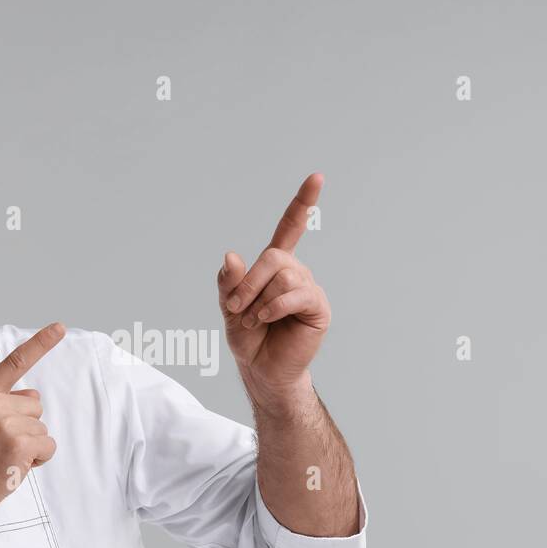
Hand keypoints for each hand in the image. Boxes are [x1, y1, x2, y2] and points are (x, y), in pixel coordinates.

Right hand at [0, 322, 64, 527]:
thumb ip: (1, 403)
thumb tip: (32, 396)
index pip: (15, 363)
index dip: (41, 343)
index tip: (60, 327)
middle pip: (36, 405)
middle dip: (26, 426)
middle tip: (0, 446)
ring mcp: (7, 422)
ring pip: (43, 428)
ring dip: (31, 446)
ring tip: (4, 458)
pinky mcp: (20, 443)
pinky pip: (48, 446)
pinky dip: (38, 460)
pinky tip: (14, 466)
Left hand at [218, 173, 329, 402]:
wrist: (262, 370)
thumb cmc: (248, 338)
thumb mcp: (229, 306)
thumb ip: (229, 282)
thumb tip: (231, 256)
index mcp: (276, 266)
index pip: (291, 227)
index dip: (303, 203)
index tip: (316, 177)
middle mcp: (296, 272)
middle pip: (274, 257)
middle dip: (248, 282)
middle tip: (234, 307)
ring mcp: (308, 289)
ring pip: (284, 276)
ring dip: (258, 300)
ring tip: (252, 320)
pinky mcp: (318, 308)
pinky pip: (297, 294)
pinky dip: (274, 307)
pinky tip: (264, 320)